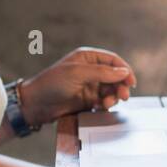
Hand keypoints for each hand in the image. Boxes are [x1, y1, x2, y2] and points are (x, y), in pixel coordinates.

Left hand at [18, 47, 136, 127]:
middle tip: (123, 97)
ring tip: (108, 104)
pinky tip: (101, 108)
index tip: (131, 82)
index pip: (113, 60)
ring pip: (111, 90)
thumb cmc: (52, 84)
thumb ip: (102, 72)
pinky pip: (104, 101)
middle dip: (120, 86)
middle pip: (115, 76)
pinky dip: (106, 105)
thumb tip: (124, 72)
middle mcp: (90, 70)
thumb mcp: (78, 74)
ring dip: (113, 97)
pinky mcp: (87, 100)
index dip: (124, 70)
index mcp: (87, 58)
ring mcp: (89, 86)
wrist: (35, 105)